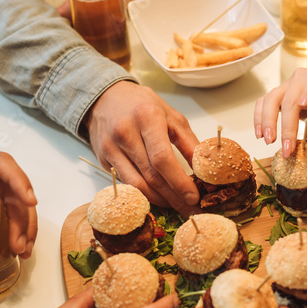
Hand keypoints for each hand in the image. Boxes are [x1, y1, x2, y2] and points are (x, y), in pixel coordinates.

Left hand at [0, 143, 38, 257]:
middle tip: (19, 244)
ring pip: (17, 203)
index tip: (29, 200)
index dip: (20, 182)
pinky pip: (9, 209)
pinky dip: (16, 227)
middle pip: (16, 191)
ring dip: (24, 226)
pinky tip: (15, 244)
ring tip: (22, 250)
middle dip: (23, 219)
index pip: (3, 165)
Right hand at [86, 81, 199, 212]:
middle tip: (191, 210)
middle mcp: (125, 133)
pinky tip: (159, 198)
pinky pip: (126, 183)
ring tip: (177, 206)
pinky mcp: (102, 159)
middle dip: (174, 197)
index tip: (193, 196)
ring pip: (137, 185)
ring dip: (159, 201)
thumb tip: (204, 169)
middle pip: (151, 176)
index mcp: (146, 117)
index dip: (179, 181)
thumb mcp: (171, 115)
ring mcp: (110, 148)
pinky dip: (144, 194)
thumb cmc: (142, 105)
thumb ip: (188, 142)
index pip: (162, 158)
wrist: (105, 97)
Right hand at [253, 66, 306, 156]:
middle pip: (290, 99)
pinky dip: (259, 117)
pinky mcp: (278, 93)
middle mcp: (301, 76)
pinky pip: (263, 102)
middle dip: (287, 125)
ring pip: (271, 99)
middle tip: (287, 147)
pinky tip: (260, 133)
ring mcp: (287, 84)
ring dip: (267, 121)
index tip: (304, 106)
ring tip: (269, 141)